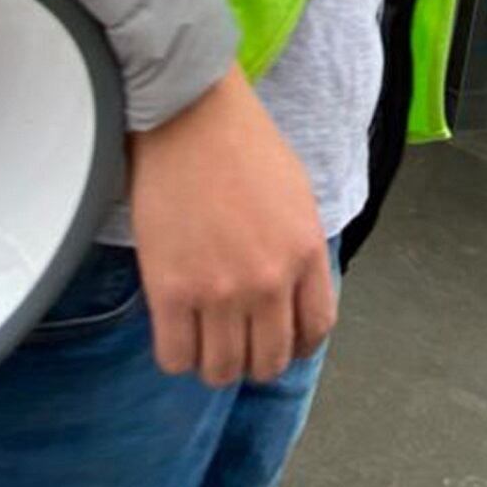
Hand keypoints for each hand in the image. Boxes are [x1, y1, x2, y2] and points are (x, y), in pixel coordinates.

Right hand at [128, 67, 334, 386]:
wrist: (187, 116)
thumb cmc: (241, 144)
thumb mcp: (297, 196)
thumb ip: (300, 249)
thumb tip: (293, 293)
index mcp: (305, 253)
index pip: (315, 330)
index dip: (297, 346)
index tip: (282, 341)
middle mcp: (269, 280)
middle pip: (269, 361)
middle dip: (256, 363)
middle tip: (239, 347)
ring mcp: (220, 290)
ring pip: (222, 370)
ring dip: (216, 367)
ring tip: (205, 345)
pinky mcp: (170, 291)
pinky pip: (176, 357)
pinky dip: (177, 357)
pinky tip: (176, 336)